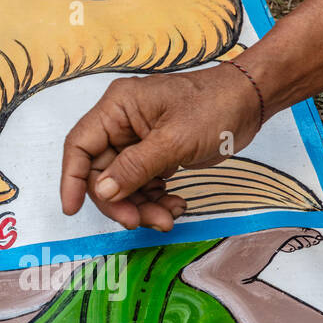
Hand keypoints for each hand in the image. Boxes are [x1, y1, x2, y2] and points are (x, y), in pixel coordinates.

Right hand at [60, 63, 261, 230]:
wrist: (251, 100)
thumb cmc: (215, 107)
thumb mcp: (175, 140)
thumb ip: (135, 167)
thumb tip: (103, 192)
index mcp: (117, 108)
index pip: (80, 145)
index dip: (72, 179)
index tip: (72, 209)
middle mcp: (121, 122)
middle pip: (102, 171)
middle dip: (120, 201)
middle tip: (141, 222)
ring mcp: (137, 139)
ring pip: (123, 183)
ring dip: (141, 205)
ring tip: (169, 217)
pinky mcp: (154, 152)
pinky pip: (142, 182)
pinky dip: (156, 199)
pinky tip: (176, 204)